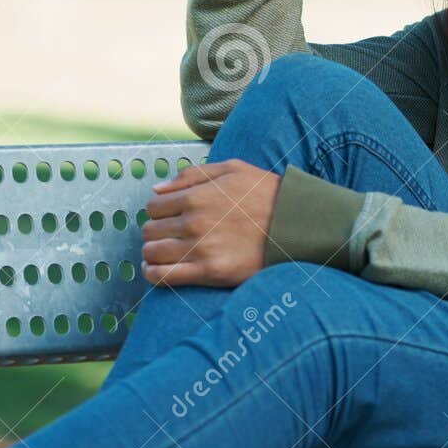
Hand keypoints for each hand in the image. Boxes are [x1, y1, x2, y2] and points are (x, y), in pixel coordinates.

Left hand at [141, 160, 281, 286]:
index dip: (159, 212)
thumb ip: (193, 175)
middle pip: (150, 230)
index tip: (170, 217)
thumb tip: (158, 190)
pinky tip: (159, 271)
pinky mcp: (210, 272)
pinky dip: (154, 274)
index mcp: (196, 197)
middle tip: (171, 236)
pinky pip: (163, 277)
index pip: (153, 206)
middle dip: (156, 232)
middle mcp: (193, 223)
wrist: (297, 225)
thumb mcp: (234, 170)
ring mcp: (200, 249)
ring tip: (166, 253)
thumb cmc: (268, 195)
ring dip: (154, 253)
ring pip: (152, 253)